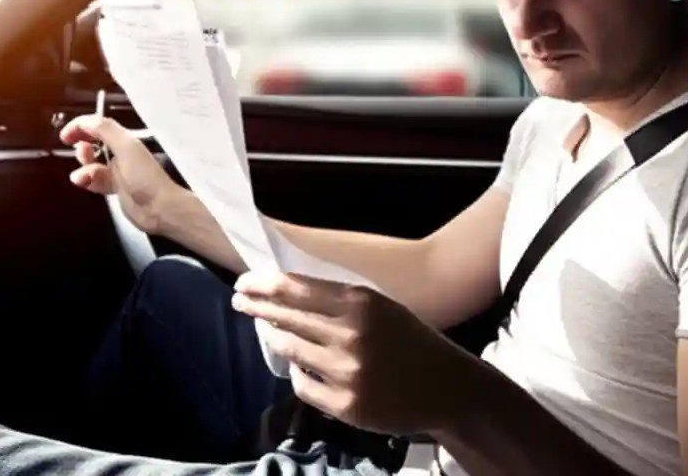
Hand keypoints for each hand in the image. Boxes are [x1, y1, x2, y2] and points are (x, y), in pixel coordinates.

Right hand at [59, 114, 180, 233]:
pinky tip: (86, 184)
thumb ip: (105, 130)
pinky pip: (95, 181)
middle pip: (94, 143)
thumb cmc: (144, 176)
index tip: (65, 136)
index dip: (80, 127)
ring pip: (92, 164)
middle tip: (82, 154)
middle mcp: (120, 153)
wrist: (159, 208)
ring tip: (83, 177)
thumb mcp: (125, 147)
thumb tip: (83, 121)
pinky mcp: (115, 189)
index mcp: (124, 140)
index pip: (98, 126)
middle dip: (82, 147)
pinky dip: (88, 181)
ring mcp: (117, 172)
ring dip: (84, 168)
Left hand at [232, 271, 460, 435]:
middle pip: (286, 317)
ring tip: (268, 330)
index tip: (244, 282)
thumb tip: (283, 291)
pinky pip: (302, 385)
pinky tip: (299, 366)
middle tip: (239, 301)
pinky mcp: (345, 404)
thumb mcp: (379, 306)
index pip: (295, 289)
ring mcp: (346, 372)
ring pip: (289, 350)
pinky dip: (296, 373)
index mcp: (360, 303)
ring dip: (274, 338)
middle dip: (256, 307)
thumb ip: (336, 300)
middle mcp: (350, 335)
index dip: (262, 285)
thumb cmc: (409, 339)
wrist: (447, 387)